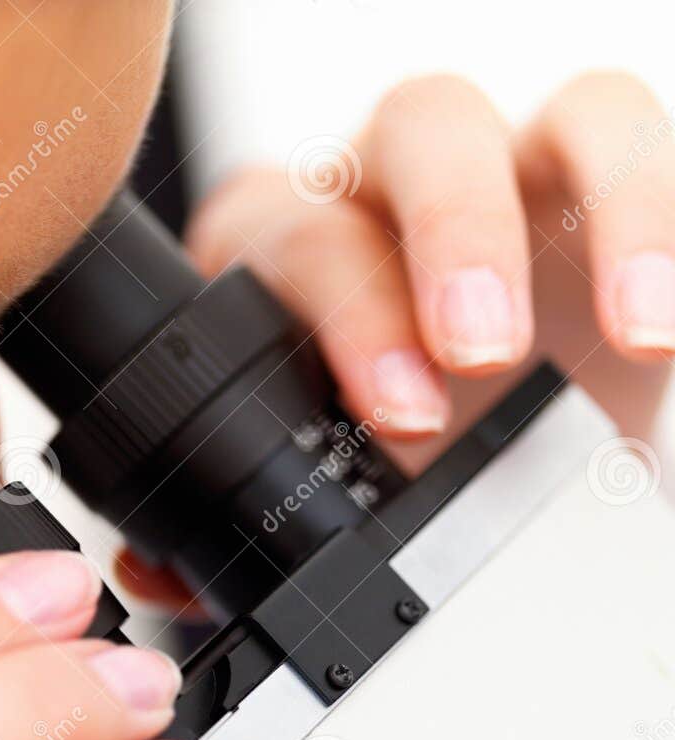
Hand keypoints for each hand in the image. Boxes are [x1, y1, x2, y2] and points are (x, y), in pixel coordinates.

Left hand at [115, 71, 674, 609]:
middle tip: (485, 357)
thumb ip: (229, 520)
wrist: (467, 429)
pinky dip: (664, 218)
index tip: (399, 419)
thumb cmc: (362, 437)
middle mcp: (388, 189)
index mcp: (288, 251)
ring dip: (592, 209)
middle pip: (411, 136)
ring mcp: (498, 173)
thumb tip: (159, 577)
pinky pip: (636, 144)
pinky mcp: (594, 185)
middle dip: (452, 242)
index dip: (349, 319)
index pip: (302, 237)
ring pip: (554, 119)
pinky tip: (667, 322)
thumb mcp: (300, 474)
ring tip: (631, 334)